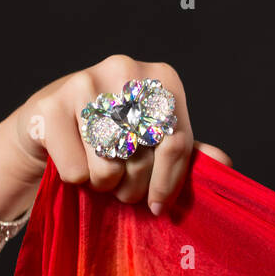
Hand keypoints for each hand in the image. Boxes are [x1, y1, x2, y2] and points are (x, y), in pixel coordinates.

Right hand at [10, 54, 231, 214]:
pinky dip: (76, 180)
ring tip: (100, 174)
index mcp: (161, 78)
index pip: (176, 144)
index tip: (158, 205)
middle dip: (134, 186)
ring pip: (108, 167)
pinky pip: (76, 171)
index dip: (168, 183)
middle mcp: (125, 70)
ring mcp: (85, 83)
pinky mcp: (50, 105)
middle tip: (123, 186)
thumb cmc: (115, 135)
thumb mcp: (157, 142)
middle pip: (143, 157)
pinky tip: (73, 162)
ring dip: (104, 185)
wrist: (51, 122)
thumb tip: (224, 164)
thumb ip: (189, 152)